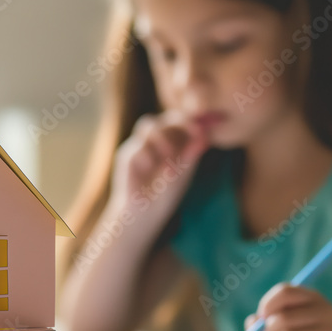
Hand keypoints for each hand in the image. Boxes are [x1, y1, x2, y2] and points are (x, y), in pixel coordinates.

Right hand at [109, 111, 209, 229]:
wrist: (144, 213)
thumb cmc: (165, 193)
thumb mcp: (183, 174)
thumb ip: (191, 155)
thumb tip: (205, 138)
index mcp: (171, 140)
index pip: (179, 120)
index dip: (189, 121)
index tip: (200, 131)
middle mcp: (155, 140)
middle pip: (163, 117)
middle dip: (177, 125)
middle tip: (187, 138)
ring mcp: (139, 146)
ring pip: (148, 124)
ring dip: (161, 137)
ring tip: (168, 156)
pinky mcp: (126, 156)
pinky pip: (136, 147)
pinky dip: (147, 156)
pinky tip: (150, 170)